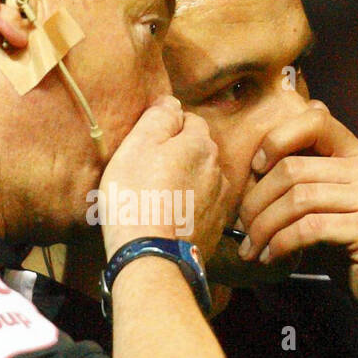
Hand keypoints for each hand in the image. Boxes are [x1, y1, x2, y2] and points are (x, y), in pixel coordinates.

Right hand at [99, 96, 231, 258]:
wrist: (151, 255)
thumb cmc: (137, 197)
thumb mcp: (136, 145)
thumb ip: (158, 117)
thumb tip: (171, 102)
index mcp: (200, 143)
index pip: (188, 119)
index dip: (166, 129)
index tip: (146, 145)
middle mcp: (218, 168)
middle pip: (197, 150)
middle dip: (178, 155)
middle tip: (148, 171)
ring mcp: (220, 200)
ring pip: (202, 178)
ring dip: (186, 182)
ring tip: (159, 197)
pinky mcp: (216, 227)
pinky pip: (203, 207)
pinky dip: (190, 207)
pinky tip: (170, 217)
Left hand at [236, 101, 357, 340]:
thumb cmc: (352, 248)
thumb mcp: (329, 206)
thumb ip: (307, 178)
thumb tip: (262, 153)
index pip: (315, 121)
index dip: (277, 139)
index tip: (255, 169)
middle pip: (293, 168)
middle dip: (257, 199)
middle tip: (243, 226)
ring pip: (297, 199)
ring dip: (264, 227)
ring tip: (251, 247)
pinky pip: (308, 229)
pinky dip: (281, 244)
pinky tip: (270, 257)